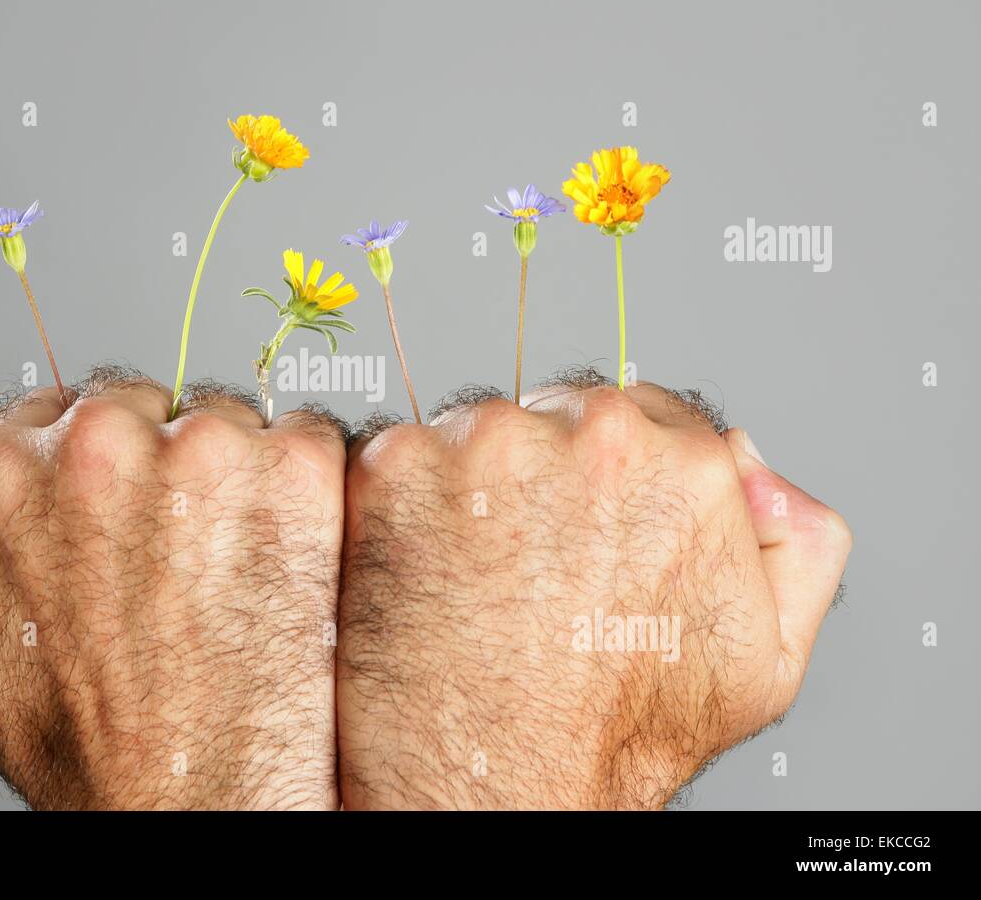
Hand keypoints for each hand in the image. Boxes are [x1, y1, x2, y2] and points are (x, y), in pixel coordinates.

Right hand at [0, 369, 344, 808]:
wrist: (185, 796)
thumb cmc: (68, 735)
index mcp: (7, 467)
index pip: (61, 408)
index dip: (92, 466)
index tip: (116, 514)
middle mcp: (102, 442)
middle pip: (146, 406)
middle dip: (158, 463)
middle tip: (175, 550)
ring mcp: (206, 449)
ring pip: (226, 419)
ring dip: (234, 472)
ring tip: (229, 566)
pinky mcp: (295, 468)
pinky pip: (310, 435)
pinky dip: (309, 485)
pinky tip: (285, 554)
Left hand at [336, 374, 851, 808]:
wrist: (500, 782)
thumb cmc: (620, 730)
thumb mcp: (766, 658)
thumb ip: (798, 543)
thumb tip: (751, 463)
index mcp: (688, 464)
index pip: (639, 417)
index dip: (608, 477)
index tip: (584, 524)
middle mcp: (592, 437)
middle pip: (556, 416)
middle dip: (543, 474)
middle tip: (529, 562)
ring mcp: (488, 444)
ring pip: (477, 434)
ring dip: (470, 485)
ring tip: (476, 578)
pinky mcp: (400, 463)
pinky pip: (399, 456)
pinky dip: (402, 503)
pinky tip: (424, 571)